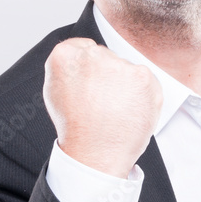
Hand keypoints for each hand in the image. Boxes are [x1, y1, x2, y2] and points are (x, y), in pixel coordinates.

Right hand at [43, 38, 162, 177]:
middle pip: (106, 56)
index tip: (88, 86)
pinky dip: (141, 93)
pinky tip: (130, 109)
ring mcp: (119, 65)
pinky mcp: (142, 76)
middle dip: (106, 75)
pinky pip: (144, 78)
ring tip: (115, 109)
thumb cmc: (76, 126)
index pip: (82, 47)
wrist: (96, 154)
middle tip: (101, 103)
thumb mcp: (56, 90)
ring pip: (126, 68)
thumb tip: (81, 51)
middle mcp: (92, 55)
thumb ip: (67, 66)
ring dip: (124, 84)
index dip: (87, 69)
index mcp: (65, 55)